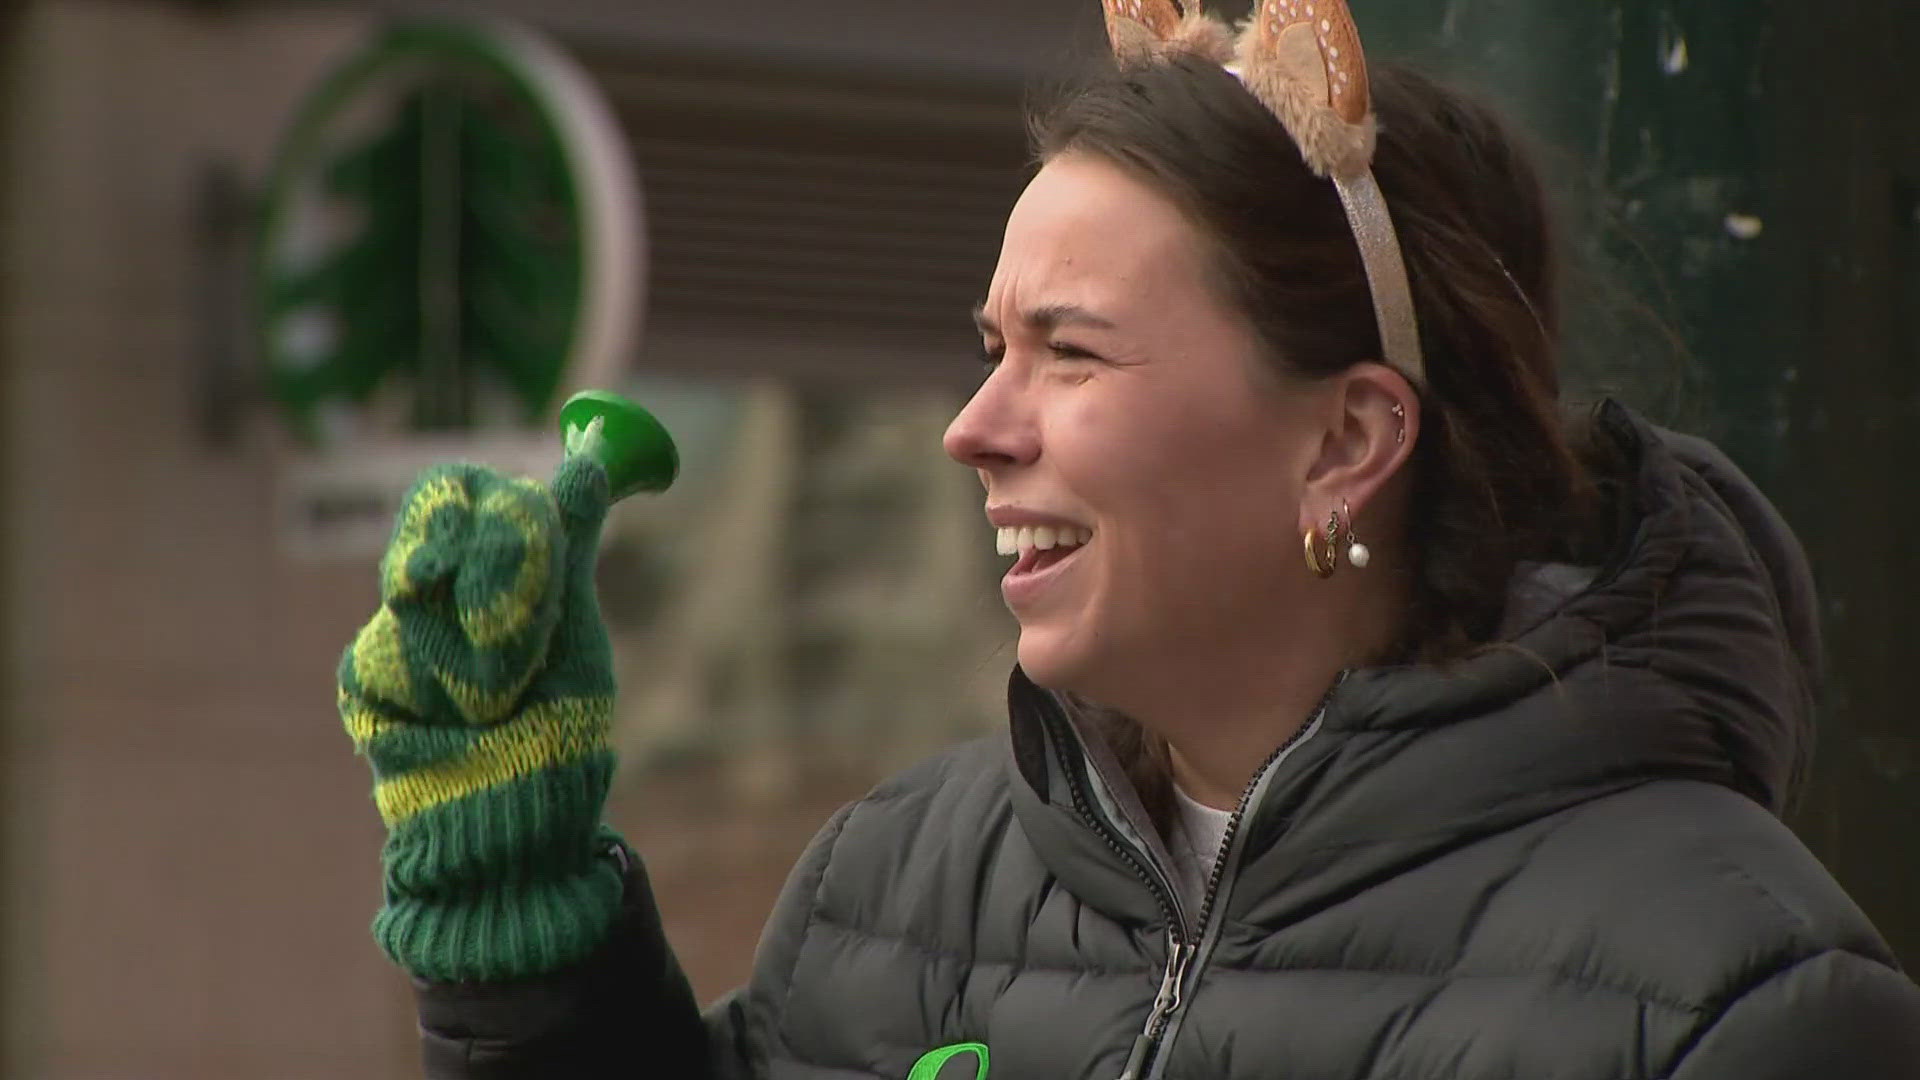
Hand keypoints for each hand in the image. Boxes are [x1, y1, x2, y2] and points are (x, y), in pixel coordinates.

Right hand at [339, 454, 626, 982]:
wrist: (523, 811)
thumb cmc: (559, 720)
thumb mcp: (576, 623)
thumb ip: (569, 542)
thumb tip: (589, 462)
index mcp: (483, 566)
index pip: (457, 490)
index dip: (485, 498)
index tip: (526, 513)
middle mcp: (431, 592)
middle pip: (430, 526)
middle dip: (493, 572)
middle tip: (523, 625)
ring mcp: (394, 633)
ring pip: (421, 595)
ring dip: (485, 644)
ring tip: (505, 695)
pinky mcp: (369, 680)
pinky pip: (397, 653)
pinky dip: (446, 685)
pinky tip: (465, 719)